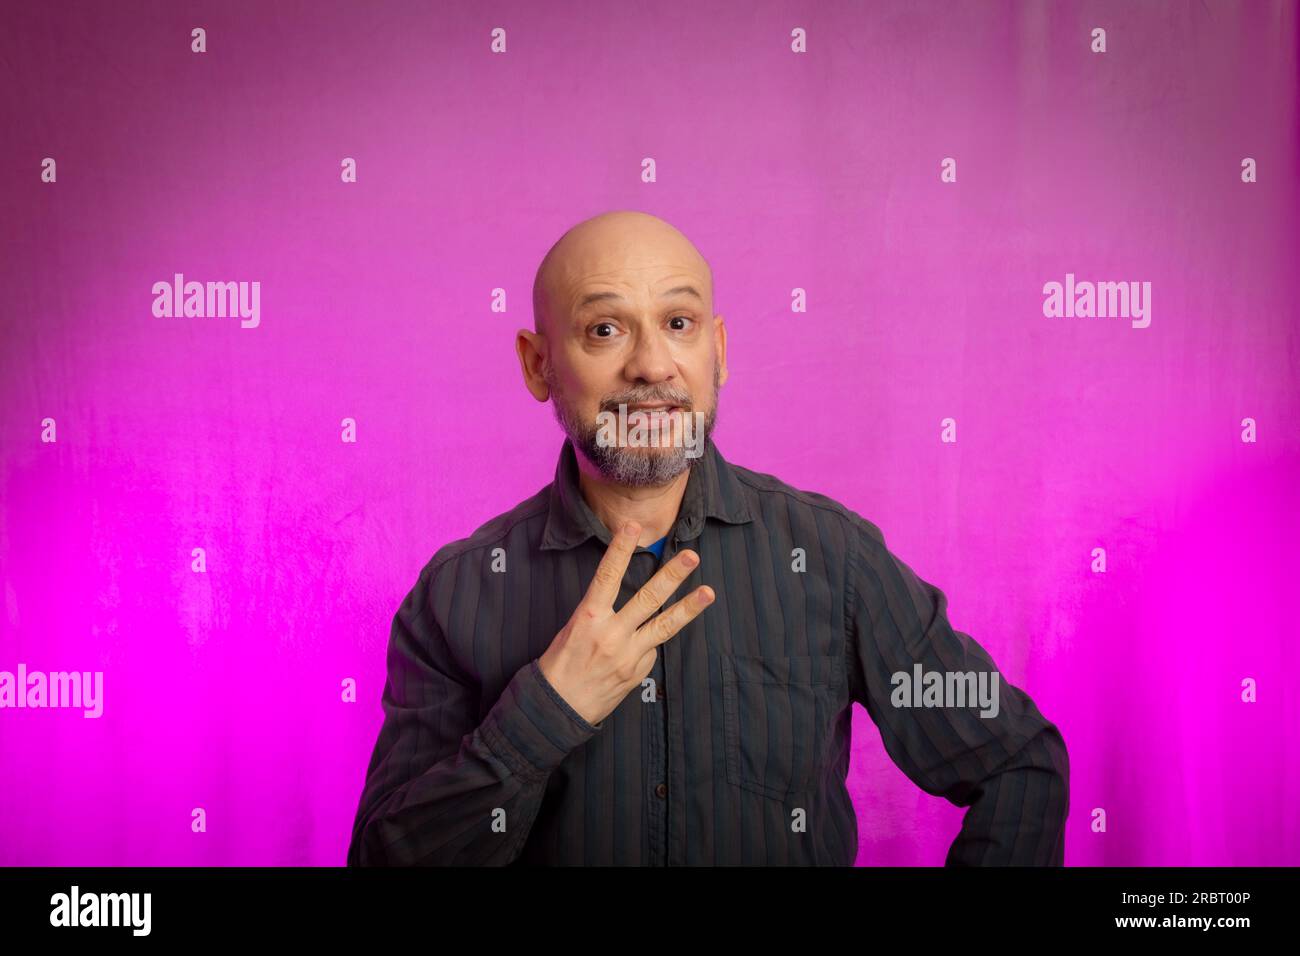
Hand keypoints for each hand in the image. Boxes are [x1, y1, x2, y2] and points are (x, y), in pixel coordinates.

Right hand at [537, 520, 714, 726]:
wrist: (557, 709)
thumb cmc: (560, 665)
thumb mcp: (572, 630)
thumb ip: (600, 614)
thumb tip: (628, 607)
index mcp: (589, 618)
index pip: (607, 576)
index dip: (621, 549)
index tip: (633, 527)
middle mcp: (612, 634)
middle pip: (647, 599)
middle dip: (671, 575)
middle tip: (691, 556)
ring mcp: (629, 655)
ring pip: (664, 626)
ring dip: (688, 608)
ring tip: (709, 592)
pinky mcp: (639, 672)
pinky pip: (651, 649)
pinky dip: (649, 643)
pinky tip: (636, 648)